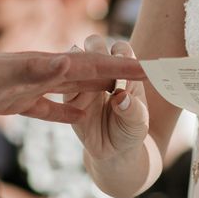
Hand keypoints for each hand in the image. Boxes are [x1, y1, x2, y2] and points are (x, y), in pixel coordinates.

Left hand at [0, 39, 142, 121]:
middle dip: (117, 74)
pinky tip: (76, 118)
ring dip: (97, 89)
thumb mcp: (4, 77)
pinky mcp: (15, 102)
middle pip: (88, 72)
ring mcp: (28, 86)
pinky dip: (66, 112)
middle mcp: (41, 72)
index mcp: (46, 65)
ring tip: (120, 92)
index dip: (121, 65)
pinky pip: (48, 108)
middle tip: (146, 78)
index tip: (149, 67)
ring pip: (71, 87)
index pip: (92, 63)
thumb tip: (70, 62)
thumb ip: (37, 70)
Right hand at [64, 36, 150, 161]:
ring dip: (76, 62)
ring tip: (81, 74)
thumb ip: (132, 110)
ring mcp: (84, 82)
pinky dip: (61, 82)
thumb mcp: (137, 124)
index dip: (120, 53)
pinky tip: (68, 93)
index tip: (121, 63)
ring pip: (75, 59)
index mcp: (124, 72)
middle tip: (97, 62)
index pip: (121, 50)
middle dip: (94, 48)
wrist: (112, 152)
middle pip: (95, 45)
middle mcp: (103, 72)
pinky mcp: (69, 96)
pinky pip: (61, 83)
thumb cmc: (130, 130)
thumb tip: (122, 98)